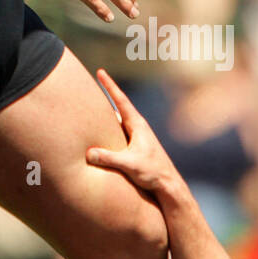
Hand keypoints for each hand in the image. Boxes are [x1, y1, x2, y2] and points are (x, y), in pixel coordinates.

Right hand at [85, 68, 177, 196]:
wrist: (169, 187)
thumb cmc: (153, 173)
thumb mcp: (129, 164)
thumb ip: (108, 158)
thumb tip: (88, 152)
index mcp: (137, 125)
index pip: (120, 100)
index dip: (109, 85)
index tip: (100, 71)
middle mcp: (137, 128)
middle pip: (117, 108)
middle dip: (105, 97)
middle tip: (92, 85)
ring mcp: (136, 138)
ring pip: (117, 122)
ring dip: (105, 117)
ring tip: (90, 111)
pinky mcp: (135, 148)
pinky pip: (117, 134)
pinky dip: (107, 131)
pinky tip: (99, 137)